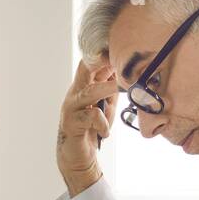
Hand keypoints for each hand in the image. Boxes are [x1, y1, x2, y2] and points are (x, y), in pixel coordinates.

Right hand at [57, 59, 117, 196]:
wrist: (78, 156)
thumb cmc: (92, 129)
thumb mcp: (106, 106)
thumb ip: (112, 90)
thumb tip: (126, 73)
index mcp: (84, 86)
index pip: (92, 62)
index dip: (104, 53)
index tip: (120, 43)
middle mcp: (76, 93)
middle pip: (84, 68)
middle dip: (100, 59)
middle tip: (115, 53)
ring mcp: (72, 107)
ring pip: (89, 92)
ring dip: (106, 89)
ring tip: (120, 88)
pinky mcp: (72, 123)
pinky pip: (90, 117)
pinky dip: (102, 123)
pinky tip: (105, 133)